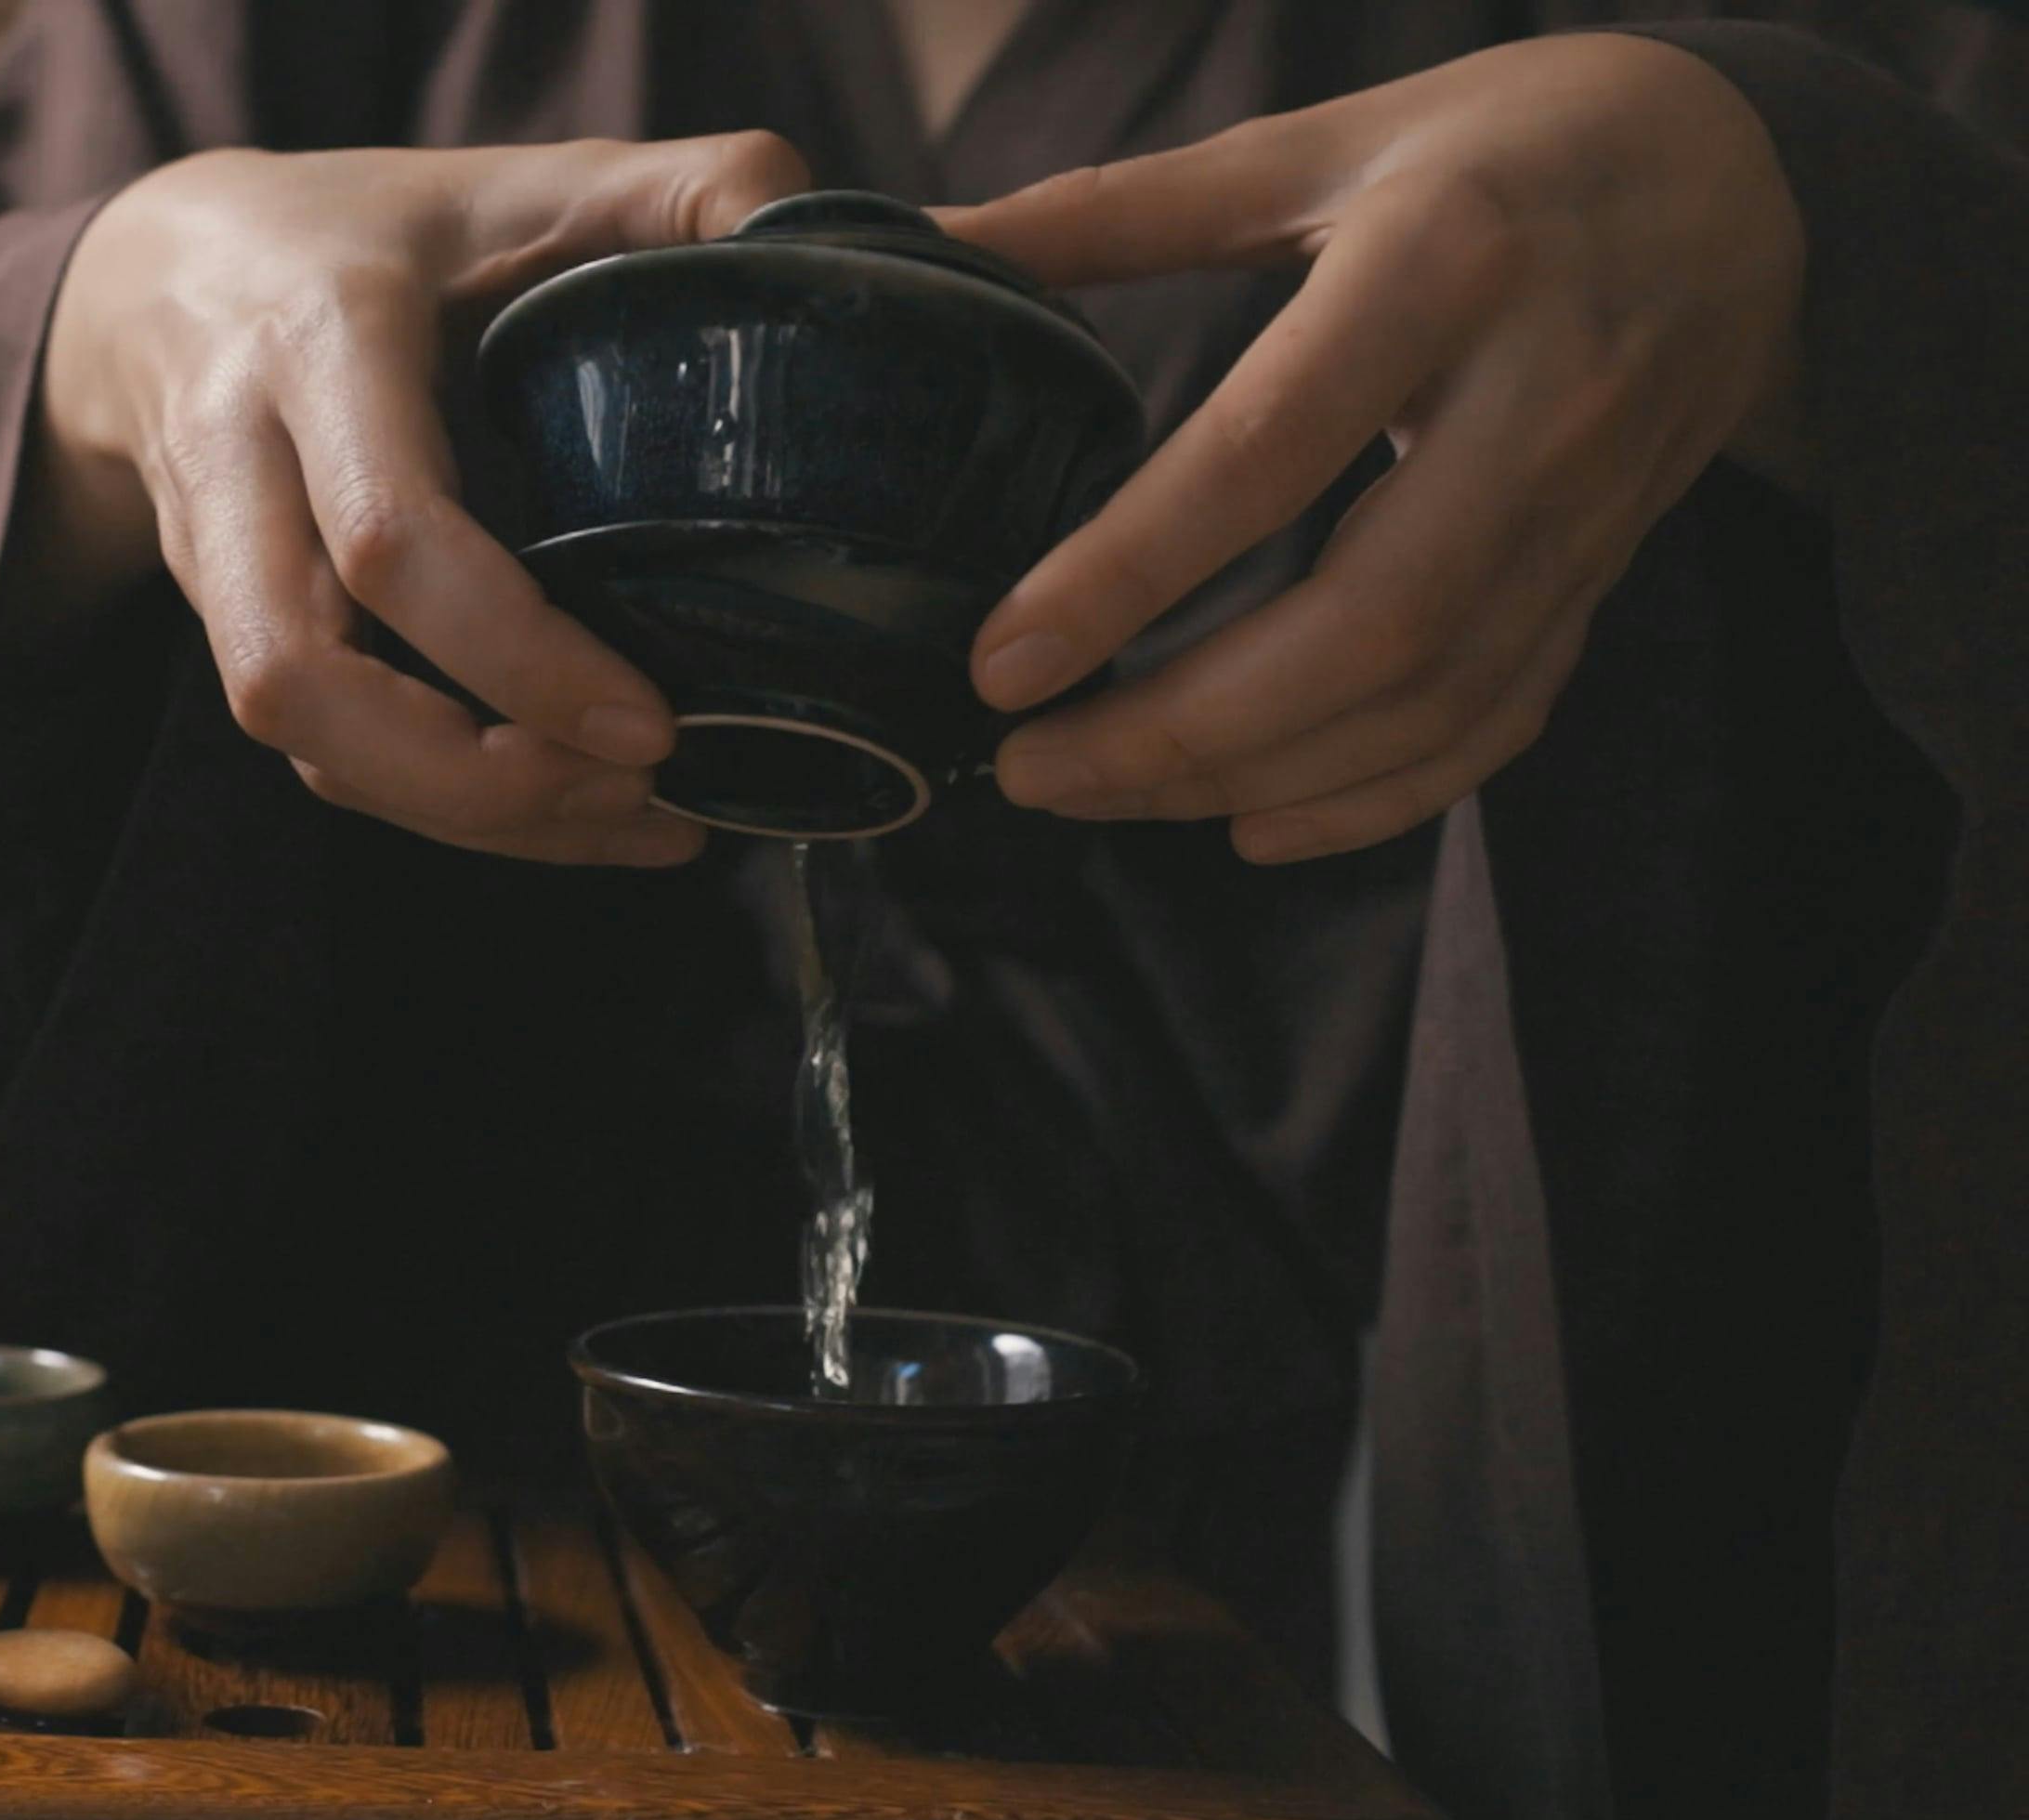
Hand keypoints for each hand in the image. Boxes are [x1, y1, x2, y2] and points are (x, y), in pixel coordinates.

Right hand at [35, 134, 818, 865]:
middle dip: (463, 779)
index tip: (648, 719)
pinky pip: (321, 754)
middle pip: (293, 676)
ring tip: (630, 819)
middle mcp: (238, 460)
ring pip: (298, 735)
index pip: (385, 532)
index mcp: (319, 341)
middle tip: (633, 791)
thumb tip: (852, 244)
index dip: (513, 650)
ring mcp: (215, 560)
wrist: (162, 279)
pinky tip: (576, 816)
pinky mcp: (229, 629)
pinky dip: (445, 808)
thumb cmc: (377, 230)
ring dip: (460, 811)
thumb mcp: (525, 178)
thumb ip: (692, 191)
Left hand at [941, 34, 1803, 862]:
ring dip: (1252, 775)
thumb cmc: (1501, 147)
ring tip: (1098, 792)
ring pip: (1428, 696)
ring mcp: (1587, 506)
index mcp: (1440, 261)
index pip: (1265, 453)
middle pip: (1363, 621)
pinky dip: (1375, 798)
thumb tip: (926, 236)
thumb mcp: (1317, 144)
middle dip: (1181, 727)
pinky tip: (1252, 822)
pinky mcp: (1606, 574)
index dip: (1125, 574)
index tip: (998, 661)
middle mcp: (1534, 399)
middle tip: (1029, 767)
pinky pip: (1497, 720)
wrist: (1745, 175)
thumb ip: (1120, 209)